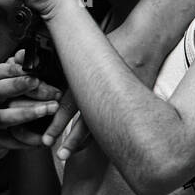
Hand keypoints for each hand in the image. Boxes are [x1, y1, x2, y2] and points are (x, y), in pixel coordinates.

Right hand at [0, 50, 60, 149]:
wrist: (15, 130)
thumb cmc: (25, 98)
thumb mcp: (26, 80)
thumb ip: (25, 67)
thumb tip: (25, 54)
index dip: (15, 71)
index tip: (35, 73)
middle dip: (22, 88)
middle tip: (46, 88)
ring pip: (4, 116)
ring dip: (28, 113)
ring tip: (51, 109)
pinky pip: (10, 140)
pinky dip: (28, 139)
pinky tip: (44, 138)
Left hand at [40, 21, 159, 157]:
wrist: (147, 39)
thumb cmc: (118, 42)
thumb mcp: (90, 49)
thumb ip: (74, 68)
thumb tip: (54, 83)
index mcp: (91, 79)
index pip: (69, 106)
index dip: (56, 123)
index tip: (47, 139)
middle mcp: (105, 93)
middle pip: (86, 123)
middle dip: (72, 141)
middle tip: (60, 155)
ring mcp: (122, 100)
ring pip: (102, 127)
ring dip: (88, 141)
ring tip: (75, 153)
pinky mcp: (135, 104)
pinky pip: (119, 123)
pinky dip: (108, 135)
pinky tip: (101, 145)